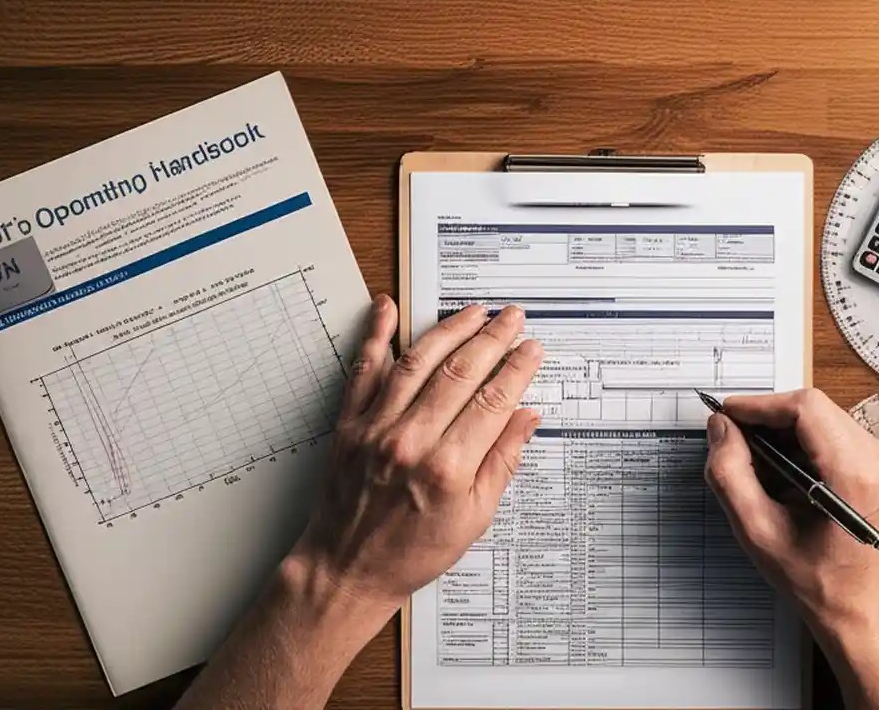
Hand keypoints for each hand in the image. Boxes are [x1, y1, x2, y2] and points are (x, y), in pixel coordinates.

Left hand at [292, 297, 542, 608]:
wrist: (347, 571)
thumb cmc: (411, 552)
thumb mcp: (474, 519)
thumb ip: (502, 462)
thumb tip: (527, 417)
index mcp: (448, 468)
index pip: (493, 402)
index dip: (517, 369)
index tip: (531, 350)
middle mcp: (410, 441)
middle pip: (461, 373)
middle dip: (492, 339)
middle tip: (512, 318)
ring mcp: (376, 428)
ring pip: (418, 362)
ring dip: (449, 330)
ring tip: (473, 311)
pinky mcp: (349, 425)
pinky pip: (363, 370)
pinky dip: (375, 335)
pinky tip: (387, 309)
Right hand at [703, 388, 878, 627]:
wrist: (860, 608)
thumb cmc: (817, 580)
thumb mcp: (758, 531)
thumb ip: (731, 474)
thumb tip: (721, 428)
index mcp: (855, 474)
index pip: (805, 408)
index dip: (760, 405)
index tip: (727, 415)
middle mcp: (877, 459)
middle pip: (813, 408)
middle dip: (768, 419)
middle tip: (734, 441)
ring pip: (820, 417)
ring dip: (782, 431)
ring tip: (756, 463)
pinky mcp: (877, 464)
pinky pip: (831, 432)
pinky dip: (799, 442)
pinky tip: (780, 472)